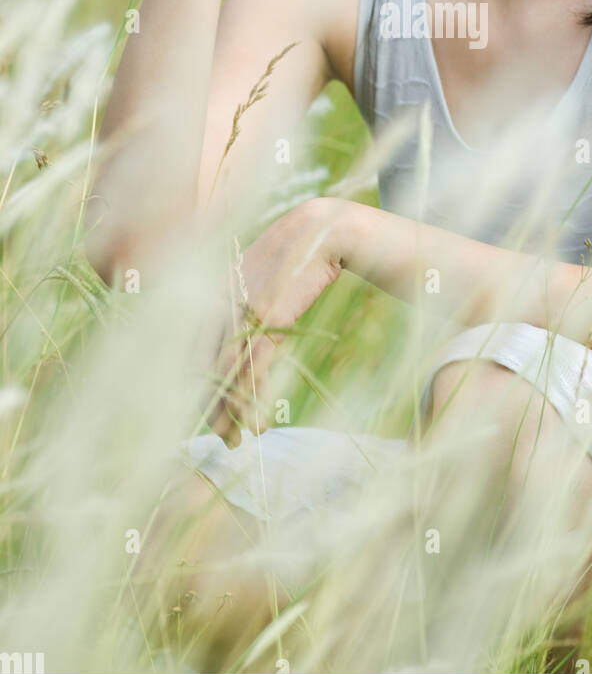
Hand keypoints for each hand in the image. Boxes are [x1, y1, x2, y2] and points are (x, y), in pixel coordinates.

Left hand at [206, 197, 348, 447]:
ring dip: (229, 414)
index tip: (200, 413)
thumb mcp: (258, 279)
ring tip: (232, 442)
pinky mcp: (268, 318)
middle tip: (216, 439)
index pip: (190, 351)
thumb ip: (240, 304)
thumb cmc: (291, 256)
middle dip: (208, 409)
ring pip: (226, 375)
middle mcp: (218, 304)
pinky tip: (256, 422)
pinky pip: (254, 368)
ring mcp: (241, 312)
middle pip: (203, 368)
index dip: (193, 386)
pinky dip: (253, 399)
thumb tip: (235, 337)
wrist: (320, 231)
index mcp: (210, 294)